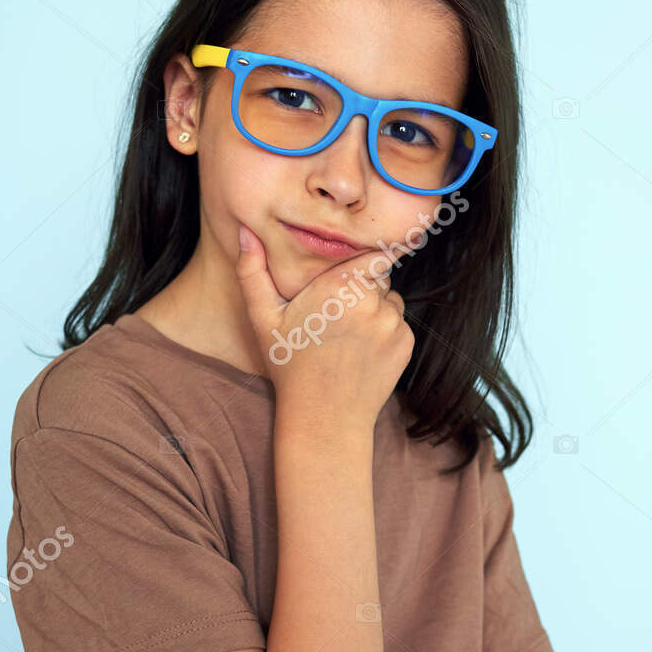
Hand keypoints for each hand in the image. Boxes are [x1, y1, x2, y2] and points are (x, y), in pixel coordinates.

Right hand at [234, 222, 413, 431]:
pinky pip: (398, 324)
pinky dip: (384, 333)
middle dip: (361, 288)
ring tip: (346, 337)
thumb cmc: (290, 367)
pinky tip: (360, 352)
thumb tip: (246, 232)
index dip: (360, 259)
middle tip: (335, 316)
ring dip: (374, 310)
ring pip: (389, 300)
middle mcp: (371, 300)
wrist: (324, 419)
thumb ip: (252, 272)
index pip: (368, 251)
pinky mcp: (405, 343)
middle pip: (376, 276)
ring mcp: (392, 322)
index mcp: (339, 286)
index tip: (350, 270)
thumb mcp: (263, 320)